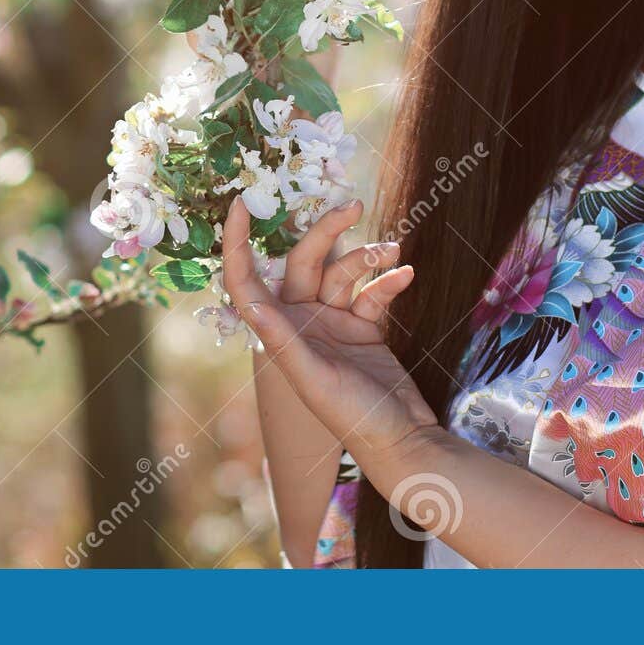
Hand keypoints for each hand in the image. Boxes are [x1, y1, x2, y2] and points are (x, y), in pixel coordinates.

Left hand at [222, 196, 439, 460]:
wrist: (402, 440)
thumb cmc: (352, 417)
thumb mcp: (313, 378)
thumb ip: (284, 339)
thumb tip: (249, 302)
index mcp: (278, 334)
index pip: (246, 281)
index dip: (237, 242)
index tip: (242, 204)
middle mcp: (301, 324)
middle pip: (305, 262)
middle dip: (327, 231)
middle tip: (354, 205)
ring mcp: (333, 324)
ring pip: (343, 273)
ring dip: (368, 258)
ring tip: (394, 249)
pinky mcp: (365, 329)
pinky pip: (371, 293)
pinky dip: (388, 281)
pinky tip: (406, 274)